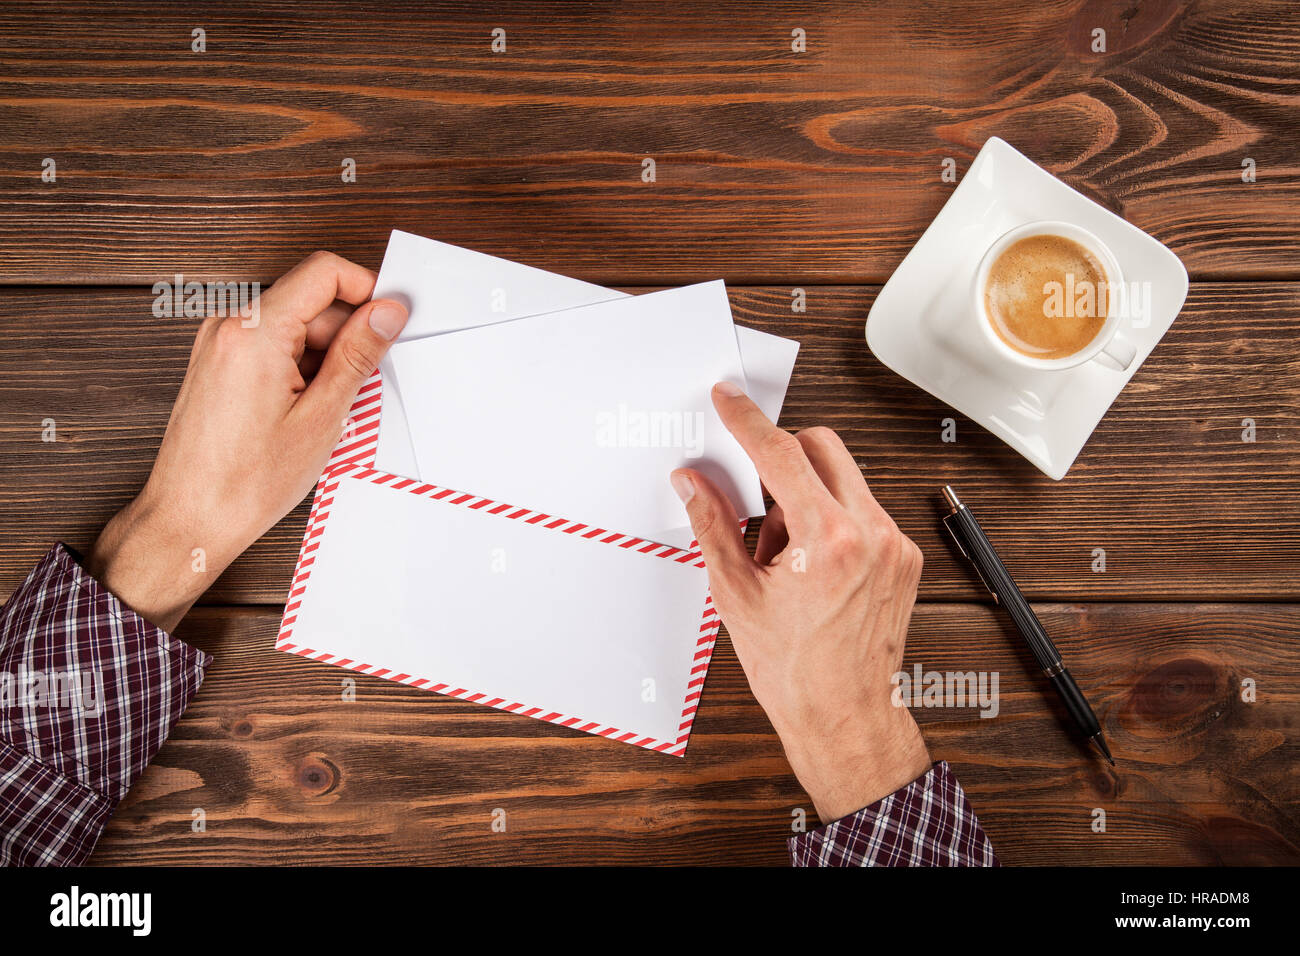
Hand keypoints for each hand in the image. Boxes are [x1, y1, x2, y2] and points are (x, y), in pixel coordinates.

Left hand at [87, 251, 409, 631]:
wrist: (189, 521)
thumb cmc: (244, 482)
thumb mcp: (322, 416)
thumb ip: (357, 354)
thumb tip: (385, 312)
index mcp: (253, 331)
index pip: (324, 272)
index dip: (367, 290)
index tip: (390, 321)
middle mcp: (229, 326)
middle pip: (311, 300)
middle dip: (347, 334)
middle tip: (362, 384)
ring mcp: (218, 343)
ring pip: (294, 325)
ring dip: (324, 357)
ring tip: (327, 409)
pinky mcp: (217, 363)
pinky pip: (272, 345)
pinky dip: (300, 368)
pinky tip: (306, 411)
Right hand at [671, 382, 930, 822]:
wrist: (845, 717)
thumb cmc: (795, 671)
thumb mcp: (736, 595)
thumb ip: (712, 525)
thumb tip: (692, 481)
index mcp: (827, 540)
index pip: (781, 453)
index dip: (747, 420)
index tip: (728, 398)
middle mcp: (871, 534)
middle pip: (822, 448)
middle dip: (781, 458)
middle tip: (752, 503)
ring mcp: (894, 544)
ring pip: (842, 477)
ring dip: (805, 494)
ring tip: (782, 554)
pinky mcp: (905, 557)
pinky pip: (861, 509)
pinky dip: (830, 519)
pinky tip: (809, 565)